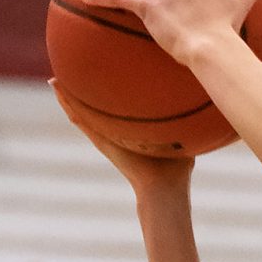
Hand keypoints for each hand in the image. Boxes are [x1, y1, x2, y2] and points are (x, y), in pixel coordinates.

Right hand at [50, 81, 193, 199]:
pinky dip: (68, 103)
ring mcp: (106, 136)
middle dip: (88, 94)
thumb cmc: (177, 169)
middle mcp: (116, 133)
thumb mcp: (182, 138)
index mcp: (133, 133)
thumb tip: (205, 108)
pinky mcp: (100, 139)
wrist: (163, 187)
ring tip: (55, 79)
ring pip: (82, 113)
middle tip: (73, 74)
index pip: (122, 110)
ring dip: (69, 96)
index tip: (109, 75)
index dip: (115, 95)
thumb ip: (189, 124)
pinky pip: (80, 118)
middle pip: (98, 110)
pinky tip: (56, 87)